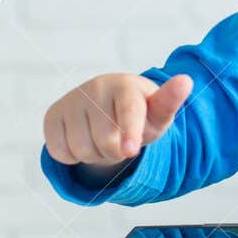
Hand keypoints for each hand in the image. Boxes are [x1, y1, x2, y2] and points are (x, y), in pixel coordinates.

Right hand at [43, 73, 193, 165]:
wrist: (108, 105)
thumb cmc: (140, 112)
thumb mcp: (157, 113)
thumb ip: (169, 102)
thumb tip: (185, 81)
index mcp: (126, 85)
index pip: (127, 112)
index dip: (129, 132)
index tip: (131, 150)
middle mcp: (96, 87)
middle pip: (105, 142)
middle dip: (116, 151)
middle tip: (121, 139)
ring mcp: (72, 100)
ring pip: (82, 150)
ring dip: (95, 155)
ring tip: (103, 138)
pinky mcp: (52, 115)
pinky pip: (61, 153)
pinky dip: (73, 156)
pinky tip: (83, 139)